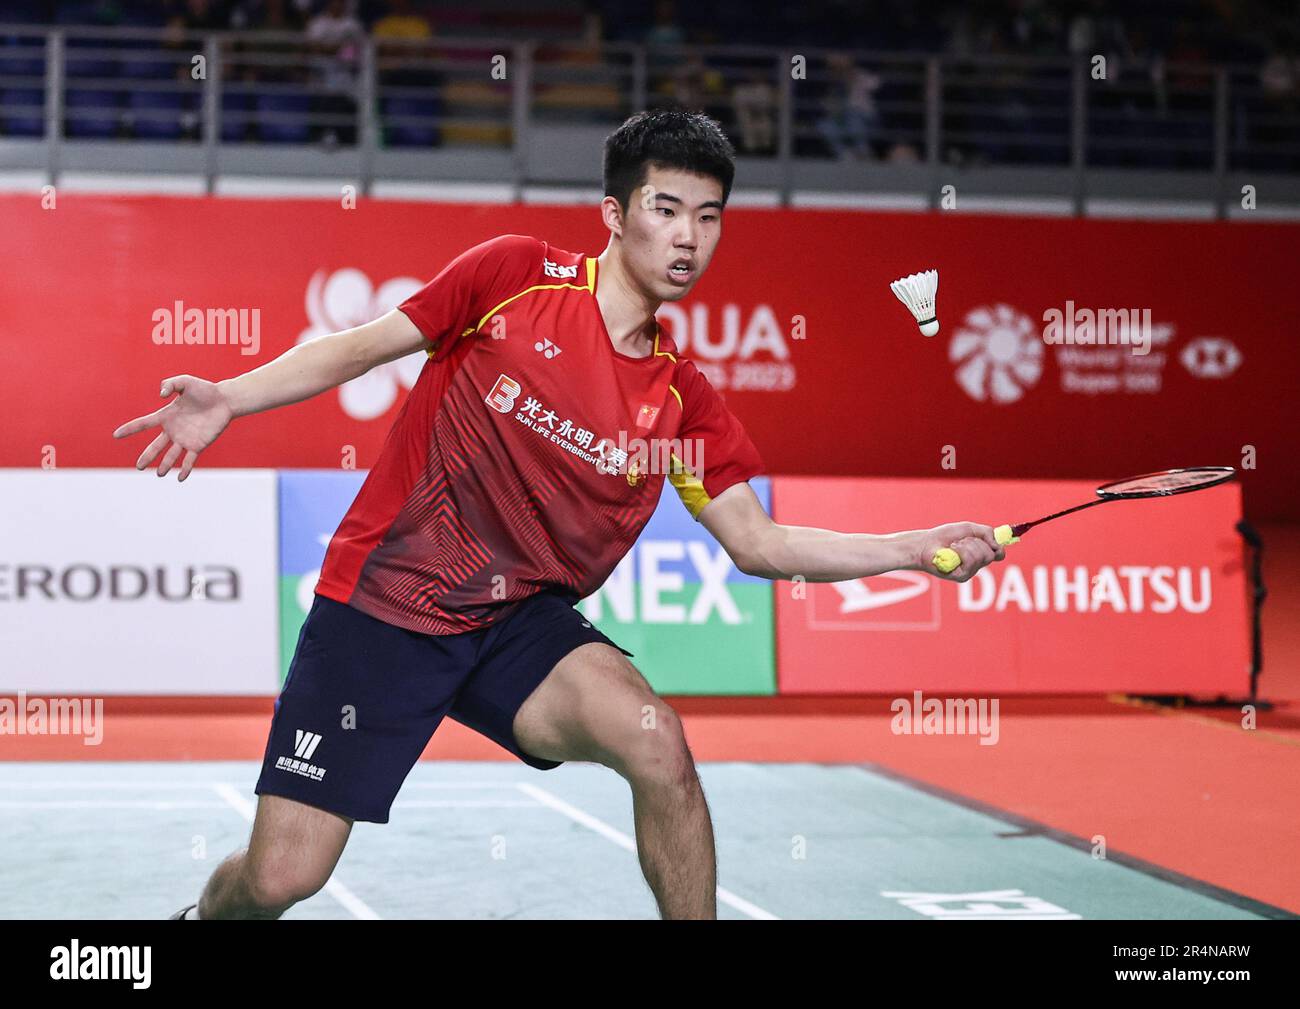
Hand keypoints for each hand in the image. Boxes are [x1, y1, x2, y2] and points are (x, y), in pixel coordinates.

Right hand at [113, 375, 232, 480]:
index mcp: (166, 416)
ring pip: (171, 456)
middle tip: (139, 468)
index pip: (144, 423)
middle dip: (147, 457)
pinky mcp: (199, 445)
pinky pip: (189, 460)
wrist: (224, 400)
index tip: (116, 435)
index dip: (130, 429)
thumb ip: (170, 384)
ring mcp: (185, 439)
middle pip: (156, 446)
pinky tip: (180, 478)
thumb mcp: (184, 382)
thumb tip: (161, 396)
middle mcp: (173, 430)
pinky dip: (185, 469)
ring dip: (165, 466)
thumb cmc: (204, 389)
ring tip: (159, 475)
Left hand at [912, 522, 1005, 581]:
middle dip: (977, 542)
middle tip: (961, 541)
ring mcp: (970, 572)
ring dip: (967, 546)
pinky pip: (970, 561)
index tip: (992, 540)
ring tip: (954, 546)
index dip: (998, 547)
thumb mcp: (968, 529)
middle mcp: (976, 565)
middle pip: (991, 554)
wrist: (926, 543)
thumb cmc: (945, 536)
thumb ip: (986, 532)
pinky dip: (960, 551)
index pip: (999, 554)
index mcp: (980, 553)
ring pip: (982, 556)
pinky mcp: (962, 576)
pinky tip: (950, 552)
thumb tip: (997, 545)